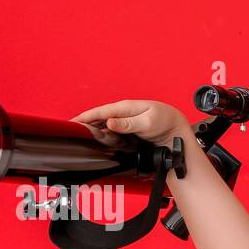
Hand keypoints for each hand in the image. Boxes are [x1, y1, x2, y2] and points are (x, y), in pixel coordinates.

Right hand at [69, 99, 188, 146]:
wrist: (175, 130)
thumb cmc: (165, 122)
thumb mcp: (147, 122)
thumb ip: (127, 123)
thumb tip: (110, 122)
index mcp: (126, 107)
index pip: (101, 112)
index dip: (85, 117)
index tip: (73, 122)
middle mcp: (123, 113)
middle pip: (99, 118)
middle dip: (86, 124)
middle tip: (74, 132)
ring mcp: (124, 121)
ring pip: (103, 126)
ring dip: (94, 131)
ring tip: (85, 138)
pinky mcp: (126, 130)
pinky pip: (110, 132)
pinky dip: (103, 136)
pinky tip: (99, 141)